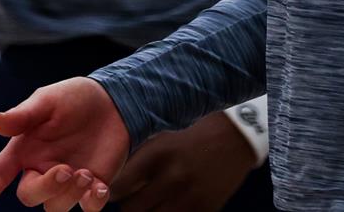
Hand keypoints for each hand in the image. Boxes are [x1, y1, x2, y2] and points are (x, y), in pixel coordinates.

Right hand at [0, 77, 129, 211]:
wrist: (112, 101)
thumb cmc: (73, 99)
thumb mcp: (48, 100)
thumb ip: (23, 115)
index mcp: (25, 149)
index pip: (0, 172)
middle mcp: (42, 169)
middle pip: (29, 195)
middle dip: (45, 188)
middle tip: (66, 169)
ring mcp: (67, 181)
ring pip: (56, 206)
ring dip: (70, 194)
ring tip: (86, 173)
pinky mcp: (92, 186)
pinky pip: (89, 208)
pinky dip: (93, 202)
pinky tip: (100, 187)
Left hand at [110, 111, 257, 211]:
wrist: (234, 139)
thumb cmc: (190, 139)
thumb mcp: (161, 140)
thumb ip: (136, 161)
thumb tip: (109, 184)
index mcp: (158, 155)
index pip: (118, 186)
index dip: (110, 192)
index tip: (110, 191)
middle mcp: (172, 177)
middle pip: (131, 210)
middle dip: (128, 205)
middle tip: (134, 198)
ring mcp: (189, 197)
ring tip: (151, 202)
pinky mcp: (203, 210)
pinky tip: (168, 205)